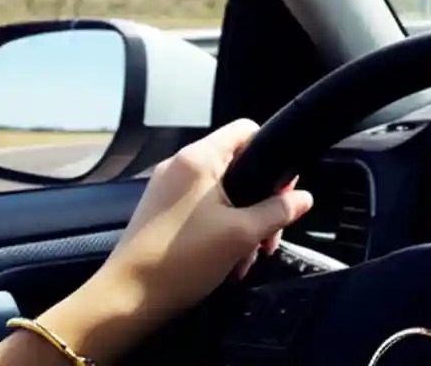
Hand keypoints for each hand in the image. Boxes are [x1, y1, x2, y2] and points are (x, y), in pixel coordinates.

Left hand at [0, 120, 312, 364]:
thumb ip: (279, 211)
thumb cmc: (182, 260)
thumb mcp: (243, 234)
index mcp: (198, 158)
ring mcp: (167, 189)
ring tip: (246, 257)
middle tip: (269, 235)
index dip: (272, 154)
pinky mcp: (160, 212)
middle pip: (238, 167)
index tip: (282, 191)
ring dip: (242, 223)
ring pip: (223, 193)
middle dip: (260, 202)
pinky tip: (227, 261)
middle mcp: (180, 166)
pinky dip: (220, 229)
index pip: (246, 130)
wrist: (126, 300)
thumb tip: (304, 198)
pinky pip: (203, 210)